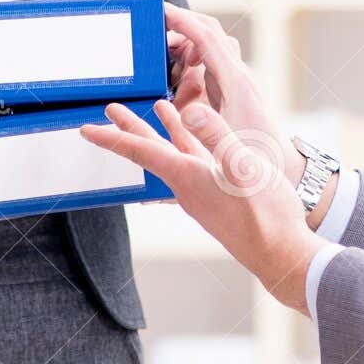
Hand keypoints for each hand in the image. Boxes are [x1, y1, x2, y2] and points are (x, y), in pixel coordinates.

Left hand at [81, 99, 321, 314]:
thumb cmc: (264, 215)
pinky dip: (189, 143)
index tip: (85, 128)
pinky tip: (195, 139)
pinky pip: (195, 162)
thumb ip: (216, 136)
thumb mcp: (241, 167)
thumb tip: (190, 110)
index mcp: (186, 176)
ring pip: (174, 154)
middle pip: (150, 151)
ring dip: (161, 131)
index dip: (112, 137)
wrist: (279, 254)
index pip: (140, 151)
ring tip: (154, 108)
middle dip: (129, 129)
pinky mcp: (218, 195)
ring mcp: (202, 192)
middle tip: (109, 110)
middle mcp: (187, 185)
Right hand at [164, 2, 302, 187]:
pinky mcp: (235, 91)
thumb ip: (208, 130)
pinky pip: (212, 63)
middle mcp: (238, 76)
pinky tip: (180, 82)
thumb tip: (186, 110)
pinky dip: (193, 62)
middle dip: (184, 24)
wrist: (285, 167)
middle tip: (156, 29)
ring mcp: (238, 82)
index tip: (160, 11)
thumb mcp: (229, 146)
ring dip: (188, 45)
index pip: (207, 39)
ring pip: (212, 47)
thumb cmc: (259, 159)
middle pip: (210, 33)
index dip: (183, 21)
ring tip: (166, 62)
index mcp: (235, 83)